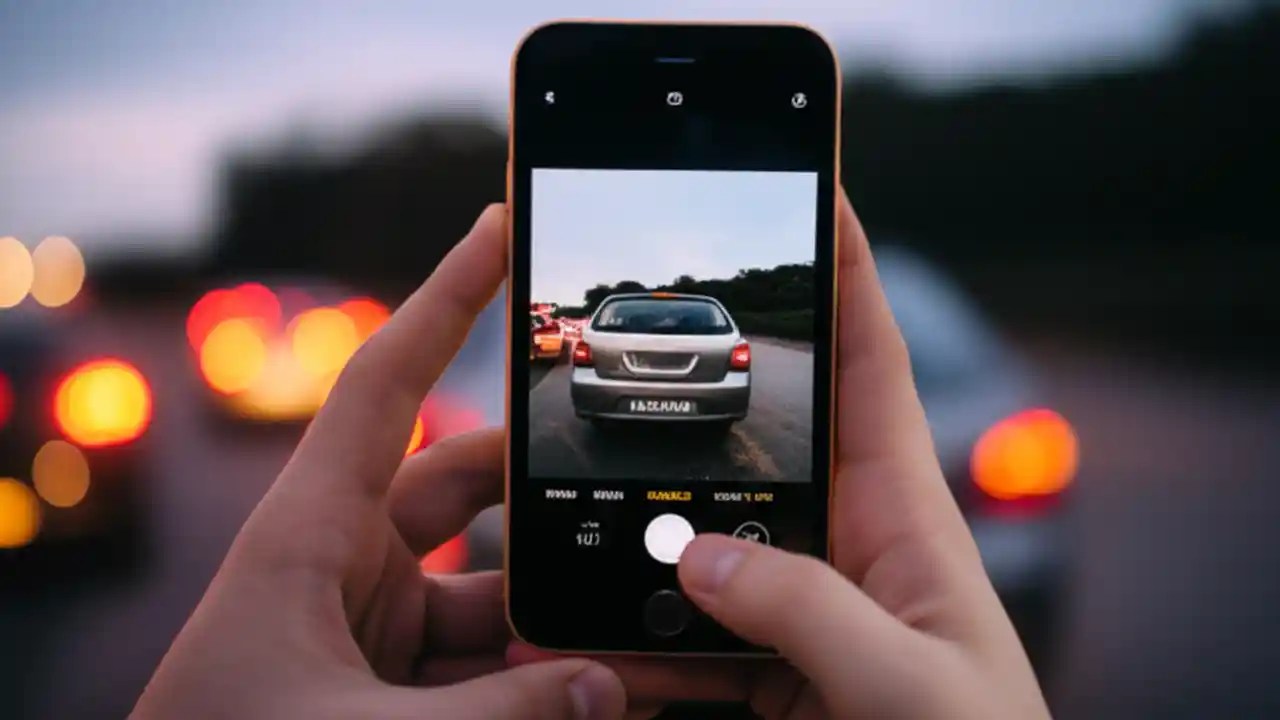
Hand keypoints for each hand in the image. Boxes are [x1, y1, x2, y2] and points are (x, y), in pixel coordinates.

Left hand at [133, 206, 625, 719]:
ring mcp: (375, 626)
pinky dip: (542, 674)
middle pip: (472, 484)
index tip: (501, 227)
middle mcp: (346, 564)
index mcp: (309, 533)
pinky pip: (488, 660)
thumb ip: (502, 713)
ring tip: (637, 630)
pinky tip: (602, 692)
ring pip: (494, 586)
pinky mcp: (398, 685)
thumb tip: (609, 687)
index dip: (446, 296)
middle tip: (632, 478)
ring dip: (556, 609)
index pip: (388, 382)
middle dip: (551, 485)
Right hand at [509, 193, 1050, 718]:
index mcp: (903, 518)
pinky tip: (590, 644)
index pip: (871, 365)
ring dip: (639, 539)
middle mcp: (848, 545)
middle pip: (757, 443)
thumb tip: (700, 559)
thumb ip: (810, 615)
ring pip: (704, 540)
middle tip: (610, 365)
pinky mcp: (773, 663)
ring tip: (565, 534)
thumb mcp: (909, 686)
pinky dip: (635, 637)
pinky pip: (687, 631)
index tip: (813, 194)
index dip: (848, 274)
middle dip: (689, 402)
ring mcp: (805, 603)